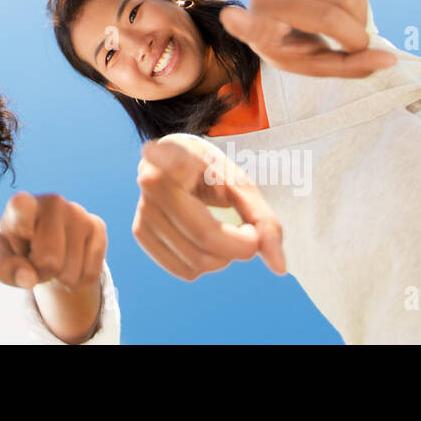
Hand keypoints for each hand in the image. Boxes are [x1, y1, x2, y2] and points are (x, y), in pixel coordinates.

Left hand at [0, 192, 106, 290]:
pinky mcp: (97, 225)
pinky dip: (78, 281)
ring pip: (71, 272)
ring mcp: (77, 212)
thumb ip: (7, 270)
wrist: (47, 244)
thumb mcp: (3, 263)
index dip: (23, 214)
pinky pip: (90, 273)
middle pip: (49, 260)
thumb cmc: (20, 251)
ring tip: (54, 260)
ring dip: (60, 278)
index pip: (22, 205)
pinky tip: (71, 263)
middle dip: (42, 272)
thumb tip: (28, 278)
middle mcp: (52, 202)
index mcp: (20, 205)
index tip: (23, 211)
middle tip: (37, 260)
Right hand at [134, 134, 286, 280]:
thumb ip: (265, 222)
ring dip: (223, 259)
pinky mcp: (140, 232)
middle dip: (240, 246)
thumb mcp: (242, 185)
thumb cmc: (212, 174)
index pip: (172, 162)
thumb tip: (279, 268)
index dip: (166, 162)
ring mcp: (143, 208)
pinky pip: (184, 270)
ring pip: (196, 262)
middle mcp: (151, 181)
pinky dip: (205, 266)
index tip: (152, 149)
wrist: (178, 167)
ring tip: (224, 235)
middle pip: (205, 236)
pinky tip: (204, 243)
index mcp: (176, 157)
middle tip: (249, 234)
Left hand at [220, 0, 396, 77]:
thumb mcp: (318, 68)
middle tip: (355, 49)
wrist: (288, 28)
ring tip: (346, 34)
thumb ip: (352, 66)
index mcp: (258, 32)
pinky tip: (344, 16)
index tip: (230, 17)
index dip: (243, 22)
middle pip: (328, 14)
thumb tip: (388, 58)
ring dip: (360, 20)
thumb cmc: (299, 53)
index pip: (250, 27)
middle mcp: (266, 1)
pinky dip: (359, 6)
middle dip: (354, 36)